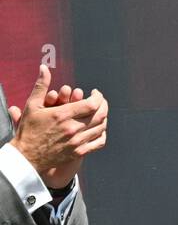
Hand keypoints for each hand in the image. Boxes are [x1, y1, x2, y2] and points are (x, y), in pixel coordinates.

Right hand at [10, 65, 107, 189]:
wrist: (26, 156)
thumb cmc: (28, 130)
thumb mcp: (31, 105)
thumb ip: (41, 86)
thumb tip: (44, 68)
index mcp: (62, 115)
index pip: (92, 104)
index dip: (98, 97)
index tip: (95, 92)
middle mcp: (72, 128)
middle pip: (100, 114)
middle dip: (104, 104)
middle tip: (101, 100)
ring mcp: (77, 142)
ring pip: (101, 127)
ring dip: (104, 117)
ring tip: (100, 111)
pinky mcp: (79, 152)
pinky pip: (99, 142)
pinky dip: (103, 133)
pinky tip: (99, 128)